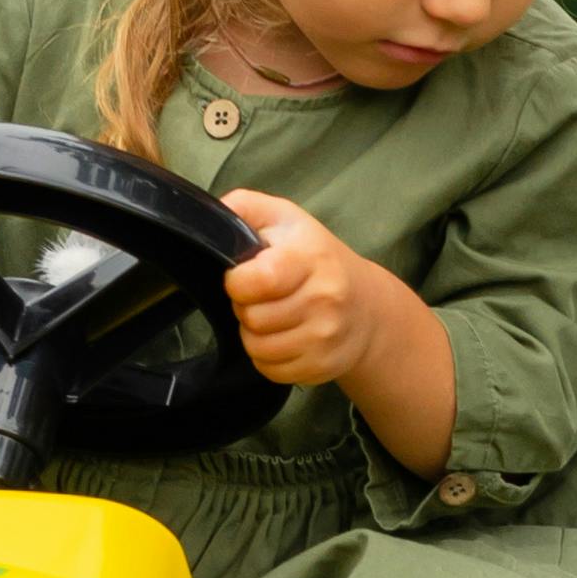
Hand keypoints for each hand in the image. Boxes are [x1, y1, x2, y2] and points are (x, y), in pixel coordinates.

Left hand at [220, 190, 374, 387]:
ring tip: (273, 317)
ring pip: (258, 348)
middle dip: (247, 308)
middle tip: (264, 297)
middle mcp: (324, 298)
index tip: (245, 276)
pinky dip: (268, 357)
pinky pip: (271, 370)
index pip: (258, 281)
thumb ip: (245, 207)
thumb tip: (210, 215)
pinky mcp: (322, 365)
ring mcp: (325, 336)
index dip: (238, 282)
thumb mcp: (285, 218)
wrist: (367, 307)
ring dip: (255, 334)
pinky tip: (283, 338)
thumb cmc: (317, 258)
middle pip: (253, 318)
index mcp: (310, 258)